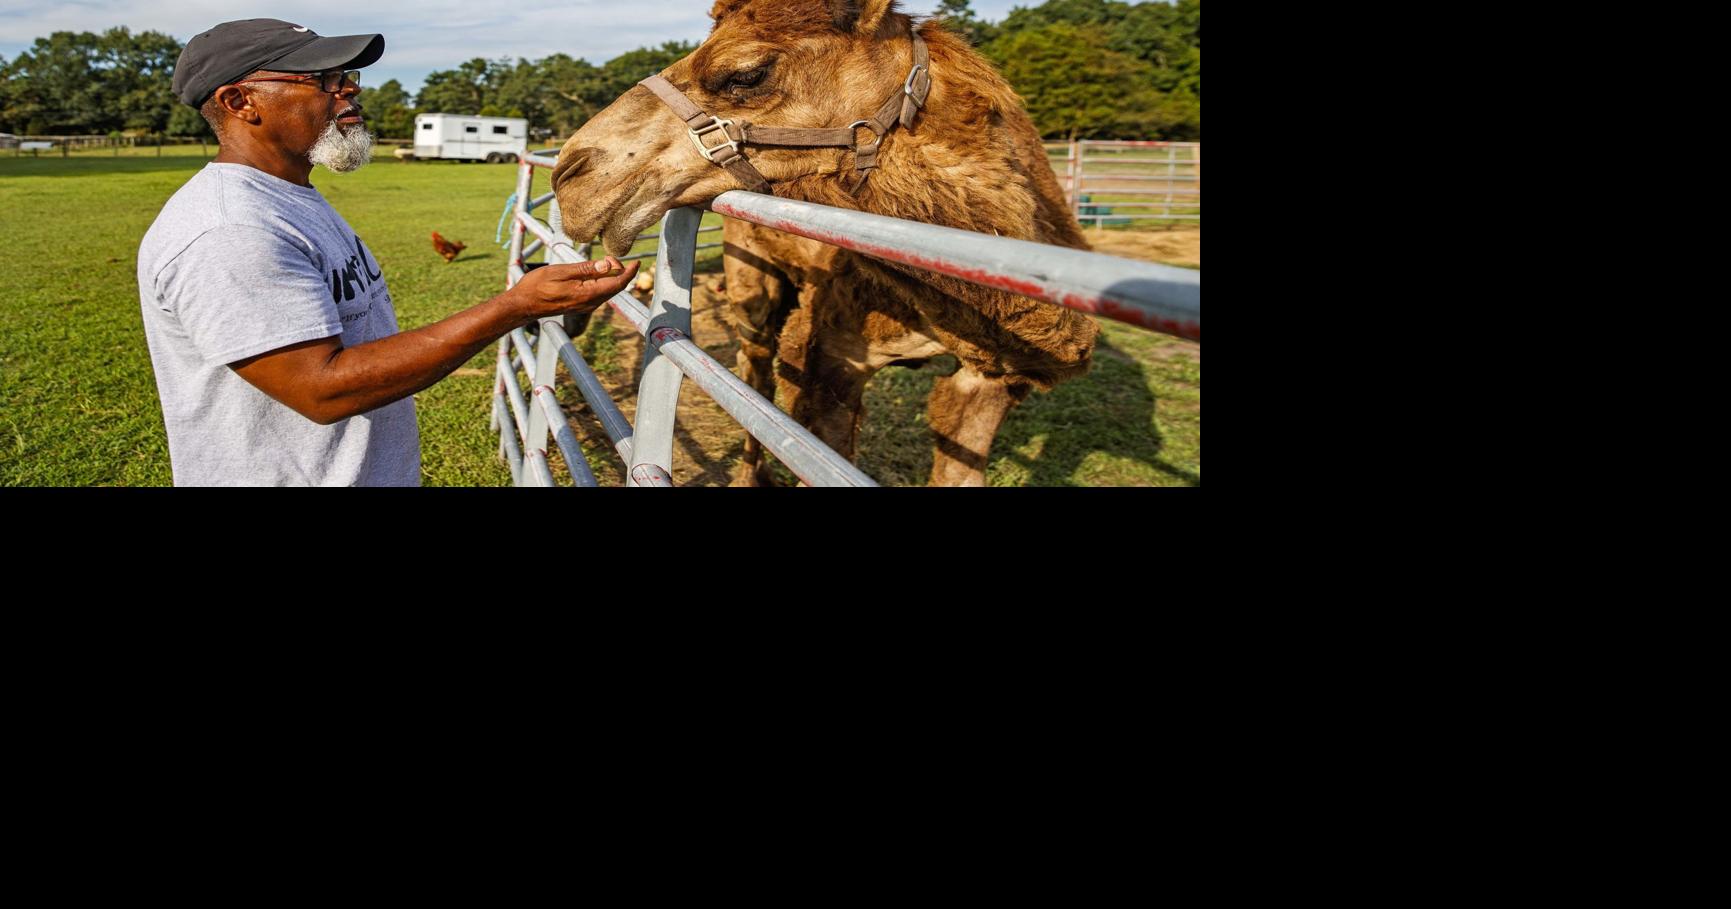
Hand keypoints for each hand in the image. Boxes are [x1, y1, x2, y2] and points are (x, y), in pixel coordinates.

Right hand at [511, 256, 639, 319]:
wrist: (523, 305)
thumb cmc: (537, 286)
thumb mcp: (561, 271)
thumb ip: (586, 269)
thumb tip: (607, 265)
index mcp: (587, 294)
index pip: (617, 284)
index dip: (629, 272)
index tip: (636, 262)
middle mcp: (590, 303)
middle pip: (615, 288)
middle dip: (619, 272)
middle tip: (610, 257)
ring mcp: (586, 306)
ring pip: (607, 291)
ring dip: (611, 277)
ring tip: (604, 262)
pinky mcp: (581, 305)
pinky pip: (599, 293)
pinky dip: (603, 282)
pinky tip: (596, 272)